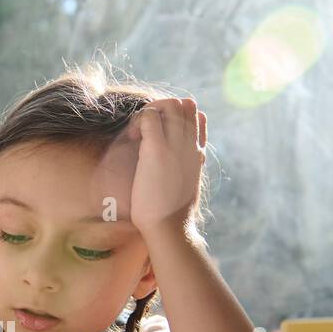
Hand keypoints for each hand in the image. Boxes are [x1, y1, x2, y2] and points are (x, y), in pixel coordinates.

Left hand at [125, 98, 206, 231]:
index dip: (179, 119)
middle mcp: (190, 144)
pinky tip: (133, 139)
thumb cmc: (173, 212)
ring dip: (151, 113)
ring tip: (140, 135)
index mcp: (198, 152)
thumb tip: (190, 163)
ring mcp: (176, 145)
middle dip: (164, 111)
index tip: (164, 137)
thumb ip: (189, 168)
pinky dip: (139, 121)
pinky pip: (149, 115)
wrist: (169, 227)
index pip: (198, 116)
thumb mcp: (188, 185)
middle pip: (185, 104)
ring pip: (169, 105)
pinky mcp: (157, 150)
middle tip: (148, 133)